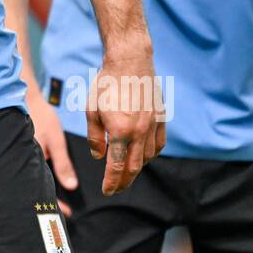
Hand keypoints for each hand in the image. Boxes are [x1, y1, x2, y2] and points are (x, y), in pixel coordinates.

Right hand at [25, 86, 76, 216]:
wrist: (25, 98)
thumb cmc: (41, 117)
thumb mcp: (56, 140)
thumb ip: (63, 164)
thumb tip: (71, 187)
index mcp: (31, 159)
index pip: (41, 189)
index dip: (53, 204)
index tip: (64, 214)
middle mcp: (22, 160)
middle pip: (33, 188)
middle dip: (46, 201)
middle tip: (61, 213)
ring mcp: (19, 157)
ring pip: (31, 180)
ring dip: (42, 190)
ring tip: (55, 202)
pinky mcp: (20, 152)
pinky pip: (29, 169)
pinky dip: (39, 178)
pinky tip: (45, 181)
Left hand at [85, 48, 164, 195]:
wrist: (130, 62)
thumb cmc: (106, 84)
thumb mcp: (92, 110)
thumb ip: (95, 137)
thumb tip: (99, 157)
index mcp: (121, 131)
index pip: (117, 166)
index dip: (111, 182)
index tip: (107, 191)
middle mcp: (140, 132)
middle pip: (134, 167)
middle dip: (124, 182)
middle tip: (116, 190)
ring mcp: (153, 125)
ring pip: (147, 157)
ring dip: (137, 169)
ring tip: (127, 174)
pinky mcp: (161, 118)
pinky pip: (159, 144)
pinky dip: (150, 154)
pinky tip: (143, 156)